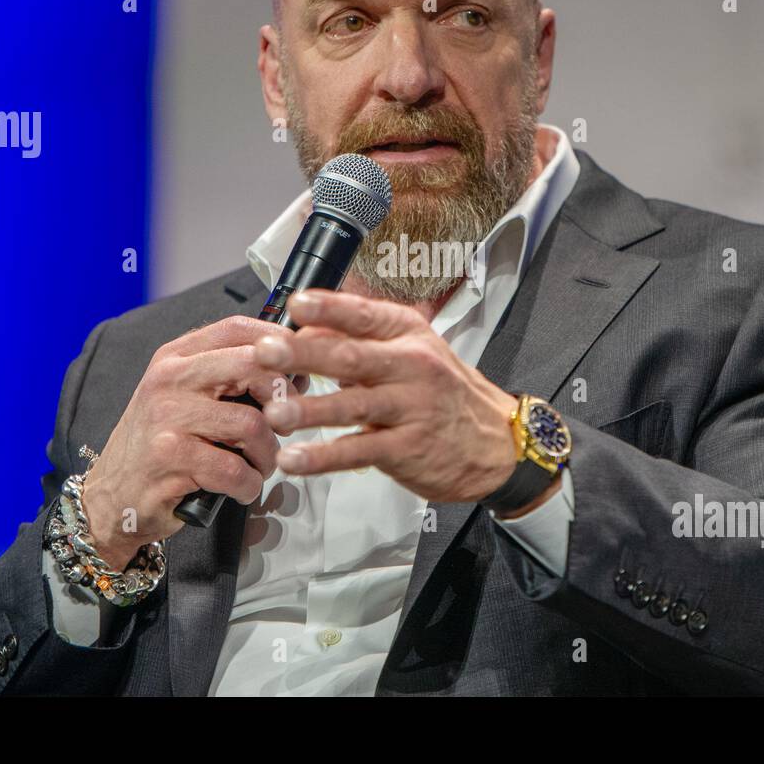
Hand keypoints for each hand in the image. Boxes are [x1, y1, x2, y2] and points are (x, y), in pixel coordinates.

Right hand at [80, 316, 307, 568]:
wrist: (112, 497)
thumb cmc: (160, 446)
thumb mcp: (186, 398)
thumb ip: (230, 379)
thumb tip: (293, 369)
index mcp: (176, 357)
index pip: (237, 328)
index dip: (279, 343)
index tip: (299, 368)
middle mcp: (169, 379)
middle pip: (252, 365)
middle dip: (283, 399)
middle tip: (283, 426)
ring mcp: (167, 418)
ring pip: (252, 423)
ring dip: (268, 454)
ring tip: (259, 466)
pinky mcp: (170, 459)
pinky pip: (235, 470)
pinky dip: (249, 485)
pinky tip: (241, 488)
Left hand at [253, 289, 519, 503]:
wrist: (498, 443)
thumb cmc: (444, 392)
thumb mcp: (411, 352)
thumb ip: (358, 339)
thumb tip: (305, 328)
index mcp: (408, 335)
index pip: (364, 315)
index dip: (329, 308)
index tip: (295, 304)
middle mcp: (412, 366)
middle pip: (351, 356)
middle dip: (304, 354)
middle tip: (265, 352)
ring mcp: (411, 408)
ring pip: (354, 405)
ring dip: (310, 411)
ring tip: (273, 414)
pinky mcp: (408, 449)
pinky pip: (359, 452)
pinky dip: (323, 457)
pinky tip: (294, 460)